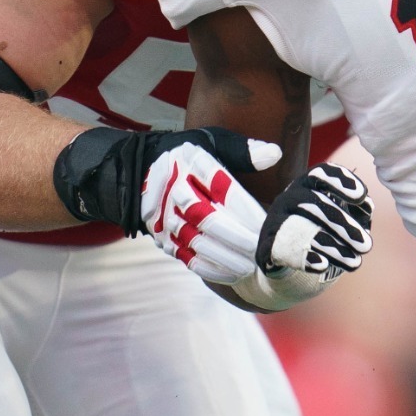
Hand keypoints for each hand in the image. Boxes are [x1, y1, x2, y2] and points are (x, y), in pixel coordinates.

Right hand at [139, 138, 280, 284]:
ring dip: (226, 257)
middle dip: (237, 237)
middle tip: (261, 250)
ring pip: (197, 242)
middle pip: (209, 218)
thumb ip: (243, 150)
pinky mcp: (161, 236)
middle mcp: (174, 189)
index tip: (267, 223)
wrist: (141, 169)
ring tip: (252, 266)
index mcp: (190, 162)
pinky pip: (185, 256)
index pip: (222, 188)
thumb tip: (275, 154)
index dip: (246, 209)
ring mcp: (165, 216)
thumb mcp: (213, 141)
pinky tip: (232, 274)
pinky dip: (210, 268)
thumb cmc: (189, 156)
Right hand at [236, 163, 374, 311]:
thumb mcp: (337, 217)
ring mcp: (274, 222)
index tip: (362, 195)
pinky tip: (322, 265)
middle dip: (343, 224)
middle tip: (367, 246)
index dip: (341, 181)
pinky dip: (303, 257)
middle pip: (314, 203)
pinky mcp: (265, 247)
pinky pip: (281, 249)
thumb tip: (367, 208)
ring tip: (355, 262)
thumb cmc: (318, 228)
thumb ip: (354, 211)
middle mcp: (288, 198)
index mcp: (307, 185)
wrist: (283, 255)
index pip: (321, 174)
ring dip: (332, 247)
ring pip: (301, 230)